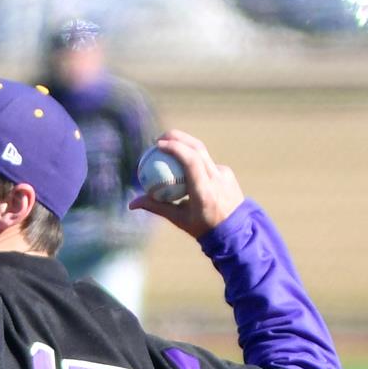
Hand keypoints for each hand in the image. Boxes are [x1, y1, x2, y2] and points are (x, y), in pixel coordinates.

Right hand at [127, 131, 243, 241]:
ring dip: (185, 145)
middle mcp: (216, 179)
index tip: (157, 144)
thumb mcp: (179, 219)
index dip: (174, 147)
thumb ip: (156, 207)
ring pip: (202, 152)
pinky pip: (207, 162)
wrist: (235, 231)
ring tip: (169, 145)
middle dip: (177, 137)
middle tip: (160, 138)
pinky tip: (185, 164)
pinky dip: (194, 160)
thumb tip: (132, 204)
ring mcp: (224, 174)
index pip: (190, 160)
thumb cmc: (203, 227)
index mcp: (204, 191)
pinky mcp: (227, 173)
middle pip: (197, 148)